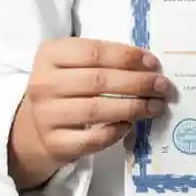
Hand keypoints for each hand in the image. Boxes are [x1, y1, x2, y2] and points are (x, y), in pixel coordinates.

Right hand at [9, 38, 168, 188]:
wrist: (32, 128)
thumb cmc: (64, 88)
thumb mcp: (73, 65)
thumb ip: (103, 60)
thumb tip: (148, 66)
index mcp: (50, 55)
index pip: (94, 52)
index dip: (127, 56)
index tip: (153, 63)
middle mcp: (44, 84)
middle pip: (99, 81)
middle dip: (138, 82)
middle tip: (162, 86)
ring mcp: (47, 116)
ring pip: (97, 110)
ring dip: (133, 107)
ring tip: (156, 105)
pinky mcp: (55, 144)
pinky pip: (92, 139)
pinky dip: (116, 131)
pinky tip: (130, 125)